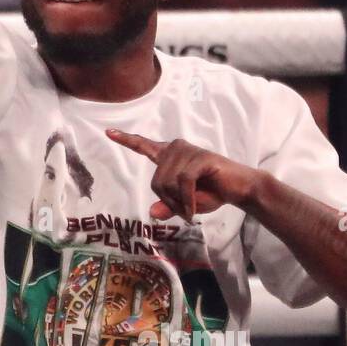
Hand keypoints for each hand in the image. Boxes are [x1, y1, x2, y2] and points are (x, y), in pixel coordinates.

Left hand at [106, 129, 262, 220]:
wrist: (239, 189)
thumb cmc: (211, 193)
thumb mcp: (183, 204)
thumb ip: (166, 206)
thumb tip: (152, 213)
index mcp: (170, 156)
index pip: (144, 146)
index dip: (126, 140)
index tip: (108, 132)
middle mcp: (176, 149)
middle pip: (156, 181)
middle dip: (169, 201)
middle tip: (185, 210)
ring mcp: (189, 151)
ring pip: (168, 183)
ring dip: (180, 202)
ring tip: (193, 207)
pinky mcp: (201, 157)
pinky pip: (183, 182)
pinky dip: (188, 199)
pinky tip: (195, 207)